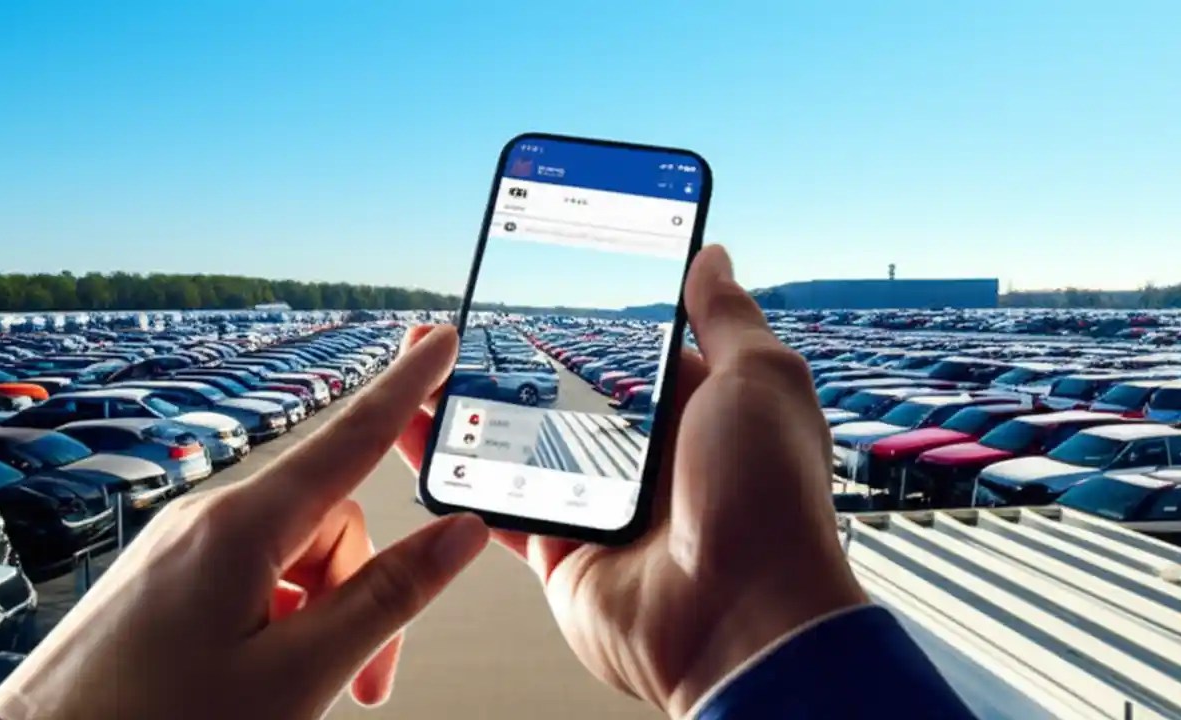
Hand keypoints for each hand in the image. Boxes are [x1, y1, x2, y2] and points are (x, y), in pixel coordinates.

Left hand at [0, 326, 488, 719]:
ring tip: (301, 691)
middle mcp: (208, 520)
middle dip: (361, 596)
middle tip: (366, 681)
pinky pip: (252, 576)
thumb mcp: (298, 674)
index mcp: (240, 527)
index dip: (406, 386)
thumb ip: (386, 598)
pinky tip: (261, 675)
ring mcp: (184, 547)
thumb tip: (458, 536)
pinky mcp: (169, 577)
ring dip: (320, 618)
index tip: (442, 341)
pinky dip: (280, 620)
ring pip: (294, 557)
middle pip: (330, 524)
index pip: (351, 438)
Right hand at [396, 245, 867, 717]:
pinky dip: (455, 472)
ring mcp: (598, 508)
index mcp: (697, 417)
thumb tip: (711, 253)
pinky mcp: (558, 553)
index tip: (537, 282)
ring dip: (469, 407)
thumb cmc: (766, 496)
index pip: (631, 357)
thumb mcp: (759, 379)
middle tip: (460, 320)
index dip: (586, 321)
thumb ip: (725, 315)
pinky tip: (415, 433)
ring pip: (519, 445)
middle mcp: (646, 462)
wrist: (741, 623)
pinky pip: (497, 505)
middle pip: (564, 400)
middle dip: (512, 363)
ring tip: (419, 363)